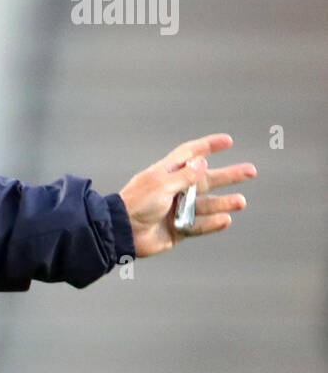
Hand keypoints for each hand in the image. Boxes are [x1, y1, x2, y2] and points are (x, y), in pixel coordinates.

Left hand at [118, 133, 255, 257]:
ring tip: (240, 202)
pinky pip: (199, 225)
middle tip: (251, 171)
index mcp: (166, 173)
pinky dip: (212, 223)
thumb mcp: (161, 185)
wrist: (122, 231)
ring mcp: (177, 209)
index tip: (227, 141)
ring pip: (206, 204)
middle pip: (206, 179)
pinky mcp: (178, 228)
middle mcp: (174, 189)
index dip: (208, 146)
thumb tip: (203, 161)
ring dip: (223, 202)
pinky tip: (225, 219)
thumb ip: (184, 176)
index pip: (190, 154)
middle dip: (229, 175)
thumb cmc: (136, 203)